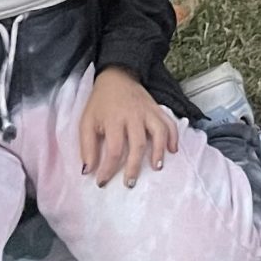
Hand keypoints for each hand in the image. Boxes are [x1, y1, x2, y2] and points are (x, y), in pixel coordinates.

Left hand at [79, 66, 178, 186]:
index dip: (108, 169)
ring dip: (159, 151)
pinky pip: (170, 123)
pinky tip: (172, 150)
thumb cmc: (100, 103)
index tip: (102, 182)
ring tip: (156, 167)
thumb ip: (87, 147)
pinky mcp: (157, 109)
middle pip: (138, 144)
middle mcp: (133, 116)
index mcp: (114, 120)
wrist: (117, 77)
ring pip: (159, 133)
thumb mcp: (86, 122)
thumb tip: (88, 171)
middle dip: (135, 166)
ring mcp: (148, 112)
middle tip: (130, 183)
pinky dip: (174, 137)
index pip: (114, 150)